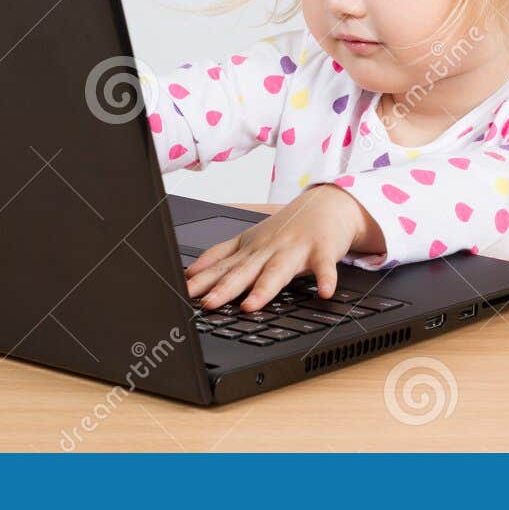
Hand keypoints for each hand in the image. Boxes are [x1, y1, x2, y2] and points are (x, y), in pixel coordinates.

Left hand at [185, 185, 382, 311]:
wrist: (326, 204)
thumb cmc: (287, 227)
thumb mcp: (249, 239)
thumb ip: (221, 256)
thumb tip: (190, 272)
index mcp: (250, 249)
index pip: (221, 267)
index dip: (201, 281)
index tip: (183, 294)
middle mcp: (269, 249)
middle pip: (244, 271)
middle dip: (225, 288)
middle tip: (208, 304)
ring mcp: (295, 249)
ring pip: (278, 270)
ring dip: (265, 288)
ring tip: (251, 305)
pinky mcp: (323, 250)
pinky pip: (324, 266)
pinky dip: (325, 278)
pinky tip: (324, 293)